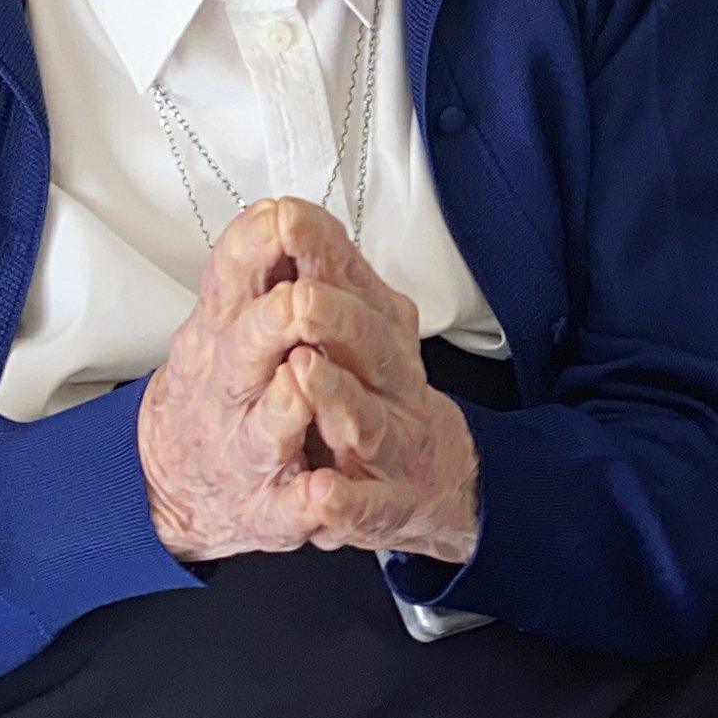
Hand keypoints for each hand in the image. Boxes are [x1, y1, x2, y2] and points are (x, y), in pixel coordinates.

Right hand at [136, 197, 346, 561]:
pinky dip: (306, 504)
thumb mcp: (223, 322)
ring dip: (286, 405)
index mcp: (220, 336)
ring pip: (265, 430)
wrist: (178, 488)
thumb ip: (255, 271)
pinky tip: (319, 493)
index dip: (253, 250)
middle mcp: (227, 392)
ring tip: (303, 377)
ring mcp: (247, 453)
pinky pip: (289, 509)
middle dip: (271, 325)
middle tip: (297, 300)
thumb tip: (282, 209)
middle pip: (243, 354)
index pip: (229, 283)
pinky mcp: (270, 511)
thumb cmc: (223, 390)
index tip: (279, 218)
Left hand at [282, 204, 481, 563]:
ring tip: (305, 374)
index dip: (321, 250)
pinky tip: (322, 495)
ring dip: (336, 397)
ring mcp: (390, 443)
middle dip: (335, 317)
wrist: (432, 481)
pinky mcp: (387, 504)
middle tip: (301, 297)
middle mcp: (390, 381)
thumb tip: (285, 213)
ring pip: (367, 418)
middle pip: (371, 343)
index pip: (352, 282)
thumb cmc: (377, 395)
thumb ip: (332, 278)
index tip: (288, 218)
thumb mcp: (363, 328)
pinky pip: (369, 505)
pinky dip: (347, 502)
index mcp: (376, 332)